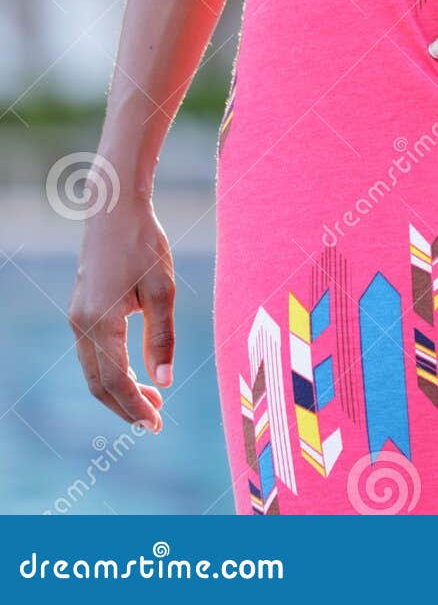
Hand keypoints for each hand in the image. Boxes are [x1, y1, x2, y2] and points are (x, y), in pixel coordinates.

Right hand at [68, 197, 175, 431]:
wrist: (114, 208)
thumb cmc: (143, 243)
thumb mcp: (162, 289)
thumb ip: (162, 337)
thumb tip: (165, 380)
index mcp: (101, 323)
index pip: (116, 382)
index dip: (135, 408)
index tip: (156, 424)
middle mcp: (81, 325)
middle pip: (99, 385)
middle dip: (126, 406)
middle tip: (157, 418)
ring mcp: (77, 317)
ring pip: (93, 371)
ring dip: (119, 390)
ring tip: (152, 397)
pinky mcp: (80, 310)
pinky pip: (92, 354)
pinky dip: (111, 370)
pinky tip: (135, 370)